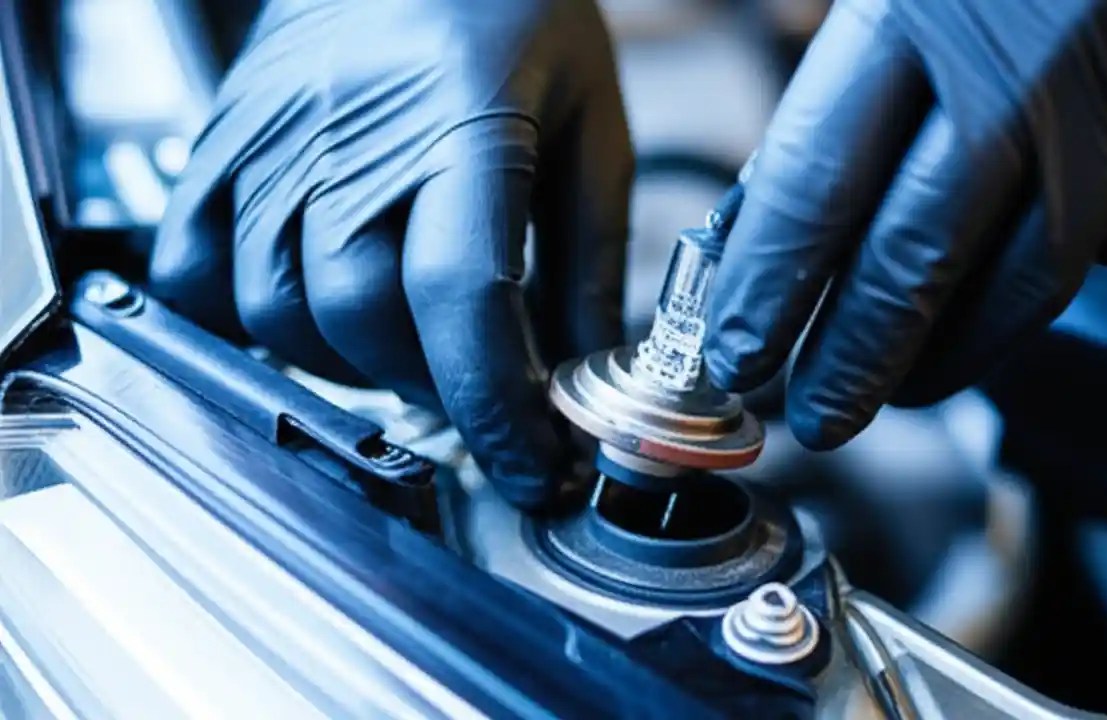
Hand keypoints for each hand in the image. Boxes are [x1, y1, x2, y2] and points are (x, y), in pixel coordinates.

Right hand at [150, 0, 632, 507]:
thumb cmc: (520, 11)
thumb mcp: (592, 129)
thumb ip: (591, 263)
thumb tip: (587, 380)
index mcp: (464, 124)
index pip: (461, 298)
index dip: (497, 409)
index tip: (532, 468)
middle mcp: (352, 133)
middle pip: (362, 317)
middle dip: (433, 387)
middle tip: (479, 392)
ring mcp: (271, 136)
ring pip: (276, 309)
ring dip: (348, 362)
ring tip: (406, 348)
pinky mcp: (223, 138)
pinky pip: (192, 264)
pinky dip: (243, 319)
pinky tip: (313, 316)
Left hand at [705, 0, 1106, 449]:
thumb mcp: (898, 4)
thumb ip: (830, 112)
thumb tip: (755, 245)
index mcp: (914, 11)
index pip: (819, 185)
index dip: (772, 286)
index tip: (738, 356)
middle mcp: (1019, 65)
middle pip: (918, 258)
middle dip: (856, 359)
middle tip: (819, 418)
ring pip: (1027, 280)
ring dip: (954, 352)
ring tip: (901, 385)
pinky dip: (1061, 266)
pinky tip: (1023, 260)